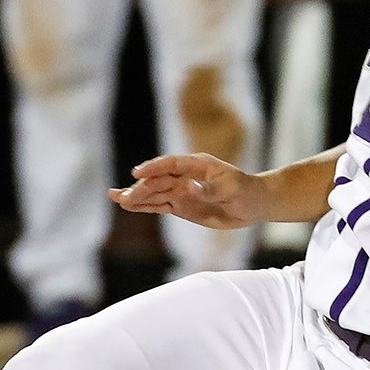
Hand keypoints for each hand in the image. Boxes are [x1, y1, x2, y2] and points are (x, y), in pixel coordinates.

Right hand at [109, 153, 270, 229]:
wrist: (253, 204)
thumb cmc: (246, 191)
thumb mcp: (232, 190)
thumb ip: (210, 190)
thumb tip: (188, 187)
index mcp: (197, 165)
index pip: (171, 164)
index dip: (154, 167)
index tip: (138, 173)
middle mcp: (185, 176)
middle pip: (159, 180)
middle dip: (141, 188)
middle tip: (122, 196)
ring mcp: (181, 190)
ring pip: (155, 193)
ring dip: (137, 196)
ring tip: (116, 198)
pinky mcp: (180, 205)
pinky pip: (159, 204)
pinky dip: (144, 205)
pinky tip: (128, 205)